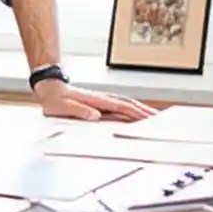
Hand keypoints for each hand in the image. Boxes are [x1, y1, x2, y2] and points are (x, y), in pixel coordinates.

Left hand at [33, 80, 157, 121]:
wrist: (49, 88)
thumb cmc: (55, 100)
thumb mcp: (62, 107)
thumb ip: (78, 111)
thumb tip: (95, 115)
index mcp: (97, 101)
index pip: (123, 107)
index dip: (138, 114)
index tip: (150, 120)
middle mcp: (104, 100)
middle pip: (131, 105)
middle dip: (147, 113)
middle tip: (163, 122)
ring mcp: (103, 101)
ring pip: (128, 105)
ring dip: (142, 112)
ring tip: (156, 121)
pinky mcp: (101, 105)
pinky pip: (121, 108)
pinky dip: (132, 112)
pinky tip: (137, 118)